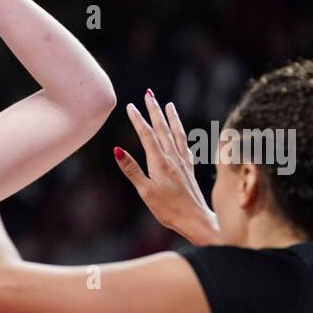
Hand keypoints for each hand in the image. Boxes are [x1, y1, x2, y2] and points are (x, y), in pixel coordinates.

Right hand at [116, 91, 220, 245]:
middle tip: (148, 94)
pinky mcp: (188, 168)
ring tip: (167, 103)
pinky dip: (181, 133)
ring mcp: (182, 162)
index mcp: (160, 163)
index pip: (147, 135)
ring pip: (176, 133)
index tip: (130, 106)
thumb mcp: (145, 191)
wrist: (195, 219)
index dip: (138, 120)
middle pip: (162, 129)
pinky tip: (180, 131)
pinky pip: (184, 144)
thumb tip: (117, 150)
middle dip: (154, 110)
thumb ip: (132, 170)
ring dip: (170, 117)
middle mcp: (173, 158)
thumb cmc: (168, 209)